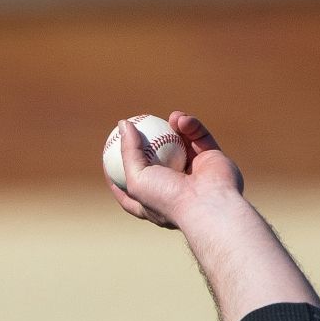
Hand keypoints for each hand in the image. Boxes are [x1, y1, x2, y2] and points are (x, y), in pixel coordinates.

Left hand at [107, 111, 245, 230]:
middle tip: (139, 127)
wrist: (208, 203)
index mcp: (153, 202)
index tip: (107, 157)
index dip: (119, 173)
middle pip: (158, 162)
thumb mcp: (135, 179)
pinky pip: (199, 137)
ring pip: (181, 144)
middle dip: (149, 144)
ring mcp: (195, 173)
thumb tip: (123, 124)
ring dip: (173, 128)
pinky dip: (190, 126)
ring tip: (165, 117)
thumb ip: (128, 151)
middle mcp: (175, 188)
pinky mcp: (212, 159)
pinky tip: (179, 118)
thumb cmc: (167, 197)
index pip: (131, 189)